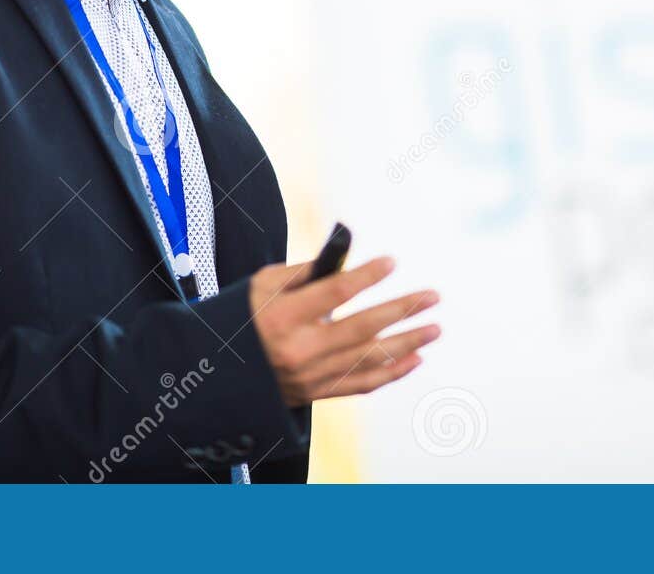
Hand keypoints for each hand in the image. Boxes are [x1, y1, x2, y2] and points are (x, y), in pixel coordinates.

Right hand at [248, 256, 439, 405]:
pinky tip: (415, 358)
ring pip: (368, 359)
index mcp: (281, 316)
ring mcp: (309, 376)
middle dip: (401, 311)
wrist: (217, 370)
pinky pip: (361, 384)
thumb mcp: (262, 285)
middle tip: (432, 297)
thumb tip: (348, 260)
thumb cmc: (243, 316)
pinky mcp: (316, 393)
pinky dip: (391, 372)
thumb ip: (305, 273)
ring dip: (408, 343)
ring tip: (435, 328)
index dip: (366, 277)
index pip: (334, 294)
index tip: (391, 262)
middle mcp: (297, 350)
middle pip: (361, 328)